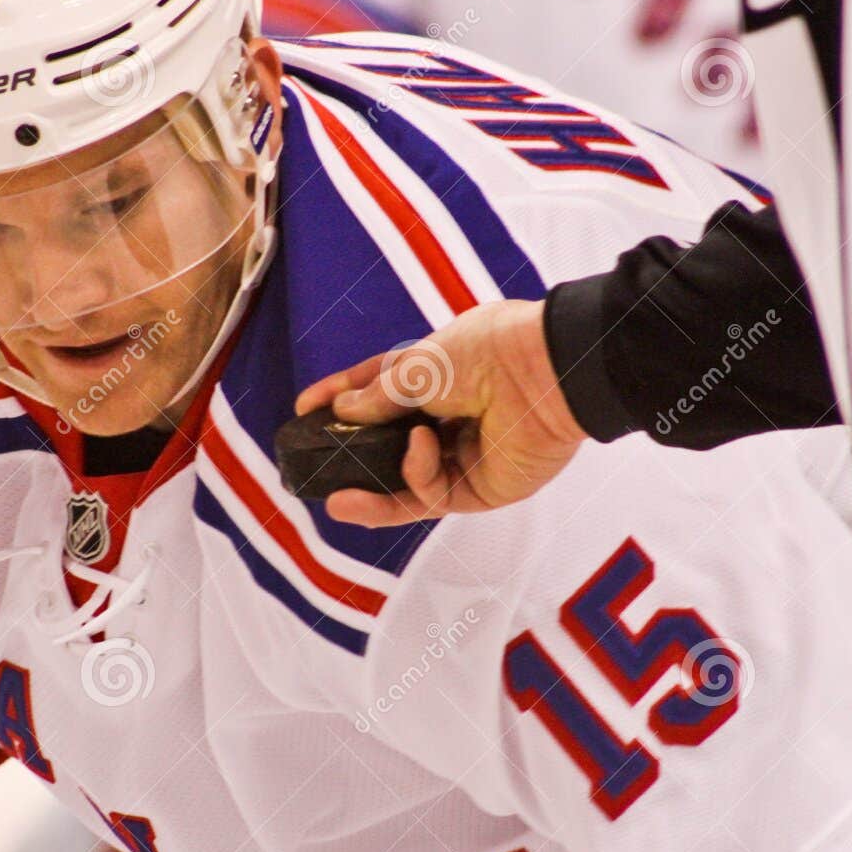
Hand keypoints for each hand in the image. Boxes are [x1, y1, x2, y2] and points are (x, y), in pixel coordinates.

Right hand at [294, 300, 588, 526]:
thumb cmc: (488, 351)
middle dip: (351, 457)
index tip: (304, 408)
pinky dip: (418, 473)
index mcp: (438, 376)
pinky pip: (433, 494)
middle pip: (388, 446)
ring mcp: (463, 457)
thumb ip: (378, 396)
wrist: (546, 370)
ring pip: (406, 486)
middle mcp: (448, 419)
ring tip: (336, 500)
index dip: (342, 400)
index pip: (378, 393)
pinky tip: (419, 446)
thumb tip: (343, 414)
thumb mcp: (417, 365)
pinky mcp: (480, 489)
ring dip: (371, 494)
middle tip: (311, 463)